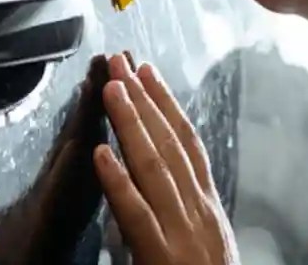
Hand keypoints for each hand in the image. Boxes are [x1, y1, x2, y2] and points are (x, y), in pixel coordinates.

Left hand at [96, 54, 238, 264]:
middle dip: (145, 99)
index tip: (148, 71)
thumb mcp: (198, 242)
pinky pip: (137, 214)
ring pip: (155, 168)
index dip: (167, 104)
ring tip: (110, 89)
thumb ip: (179, 208)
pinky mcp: (163, 258)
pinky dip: (118, 181)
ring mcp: (184, 234)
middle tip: (121, 61)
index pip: (187, 144)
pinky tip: (100, 155)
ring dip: (131, 124)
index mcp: (207, 208)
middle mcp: (200, 213)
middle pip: (171, 145)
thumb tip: (152, 176)